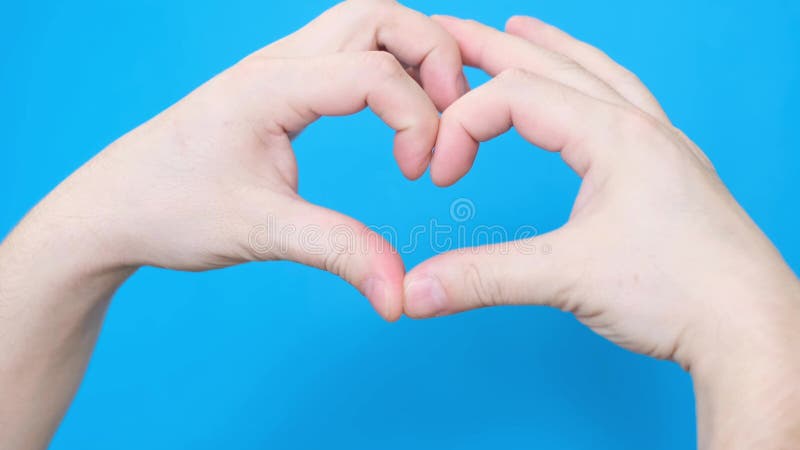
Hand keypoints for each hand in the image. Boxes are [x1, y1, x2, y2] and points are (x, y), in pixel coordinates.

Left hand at [0, 2, 464, 446]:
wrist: (111, 207)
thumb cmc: (170, 211)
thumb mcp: (260, 232)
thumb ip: (339, 252)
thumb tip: (399, 294)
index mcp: (270, 87)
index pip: (376, 72)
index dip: (421, 119)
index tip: (419, 175)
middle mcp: (276, 61)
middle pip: (382, 15)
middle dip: (435, 57)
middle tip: (452, 117)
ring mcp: (276, 66)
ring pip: (367, 22)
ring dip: (414, 55)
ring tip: (433, 113)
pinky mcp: (277, 84)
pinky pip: (347, 49)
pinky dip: (388, 66)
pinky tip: (393, 113)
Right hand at [403, 16, 799, 447]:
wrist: (749, 327)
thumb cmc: (679, 295)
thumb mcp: (567, 278)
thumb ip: (482, 276)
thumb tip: (414, 291)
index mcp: (614, 135)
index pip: (515, 97)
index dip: (460, 125)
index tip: (437, 174)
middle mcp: (639, 126)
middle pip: (553, 65)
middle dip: (492, 47)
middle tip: (447, 29)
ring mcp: (660, 144)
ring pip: (595, 75)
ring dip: (549, 50)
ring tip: (518, 29)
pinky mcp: (668, 168)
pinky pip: (624, 102)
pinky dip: (591, 81)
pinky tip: (586, 86)